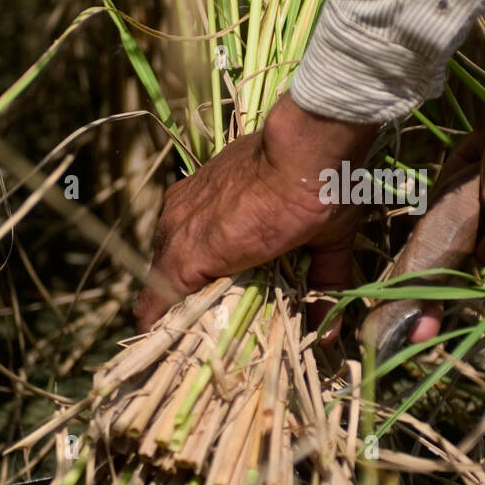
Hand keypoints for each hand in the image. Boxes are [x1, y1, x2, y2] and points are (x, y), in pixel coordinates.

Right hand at [134, 93, 376, 333]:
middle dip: (172, 303)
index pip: (157, 303)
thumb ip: (323, 291)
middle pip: (159, 279)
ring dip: (176, 271)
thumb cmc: (315, 199)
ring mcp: (181, 203)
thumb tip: (328, 337)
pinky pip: (173, 223)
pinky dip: (184, 241)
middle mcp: (179, 229)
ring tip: (197, 289)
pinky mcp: (189, 185)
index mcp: (202, 254)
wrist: (308, 139)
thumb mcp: (326, 249)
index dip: (161, 327)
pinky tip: (204, 249)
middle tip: (193, 323)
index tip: (171, 346)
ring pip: (164, 249)